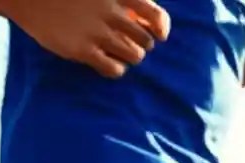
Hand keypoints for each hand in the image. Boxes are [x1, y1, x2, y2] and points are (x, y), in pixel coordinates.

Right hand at [5, 0, 170, 77]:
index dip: (162, 27)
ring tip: (117, 53)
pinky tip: (106, 63)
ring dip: (130, 57)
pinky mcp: (82, 50)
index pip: (155, 15)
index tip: (160, 35)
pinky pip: (114, 69)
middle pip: (145, 40)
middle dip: (141, 44)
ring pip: (134, 56)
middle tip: (128, 43)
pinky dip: (116, 69)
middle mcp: (111, 12)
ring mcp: (97, 32)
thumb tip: (140, 17)